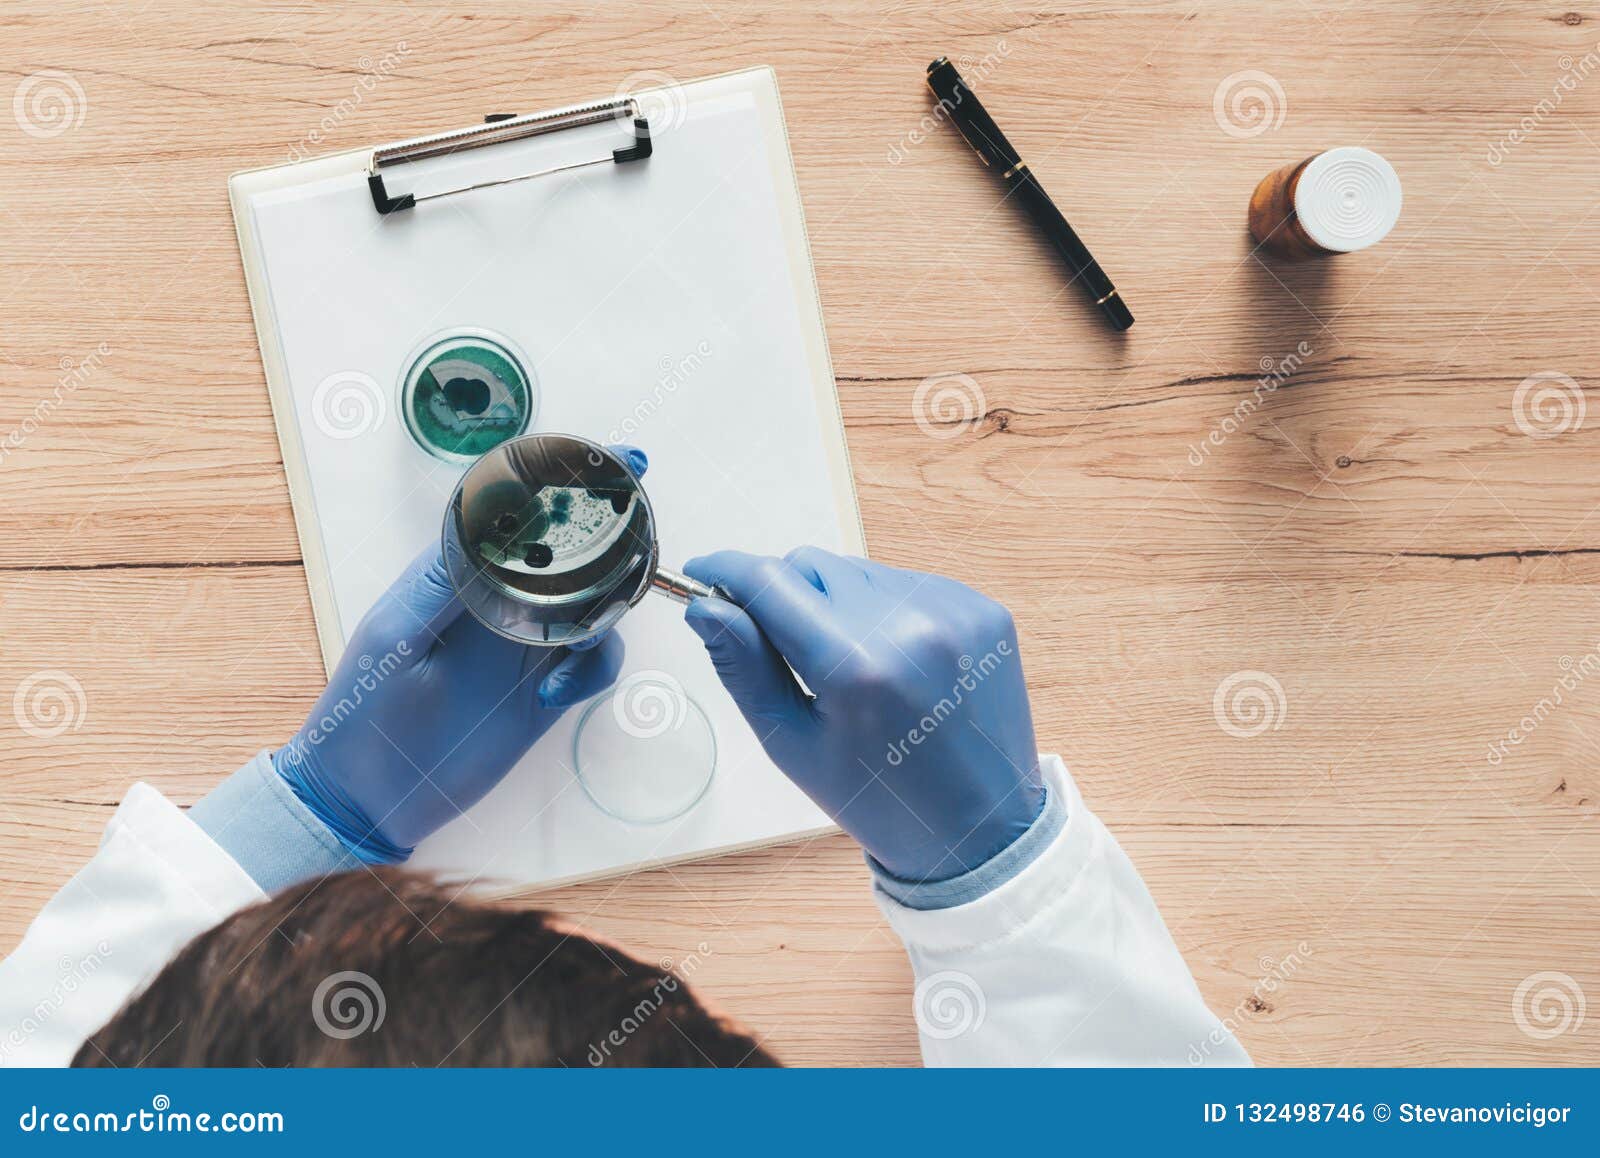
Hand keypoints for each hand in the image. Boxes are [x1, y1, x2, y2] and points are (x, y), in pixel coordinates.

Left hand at [273, 447, 647, 860]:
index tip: (617, 459)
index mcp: (460, 572)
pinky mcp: (545, 690)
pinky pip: (593, 663)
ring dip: (606, 609)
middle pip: (573, 551)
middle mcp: (502, 599)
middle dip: (614, 533)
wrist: (366, 797)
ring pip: (595, 604)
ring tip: (590, 635)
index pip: (521, 510)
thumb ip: (444, 582)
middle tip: (644, 528)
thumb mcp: (395, 637)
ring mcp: (527, 644)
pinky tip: (555, 694)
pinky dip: (591, 670)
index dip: (568, 481)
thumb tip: (486, 527)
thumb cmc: (361, 712)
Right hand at [681, 547, 1042, 881]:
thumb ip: (744, 668)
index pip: (769, 581)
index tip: (701, 573)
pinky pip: (907, 583)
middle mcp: (910, 623)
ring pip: (858, 571)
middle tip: (788, 653)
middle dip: (784, 595)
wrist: (978, 829)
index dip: (725, 571)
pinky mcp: (982, 609)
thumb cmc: (880, 800)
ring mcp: (954, 610)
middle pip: (811, 565)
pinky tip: (894, 665)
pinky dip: (885, 611)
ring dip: (836, 602)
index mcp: (856, 665)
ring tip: (851, 669)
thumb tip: (705, 606)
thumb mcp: (793, 744)